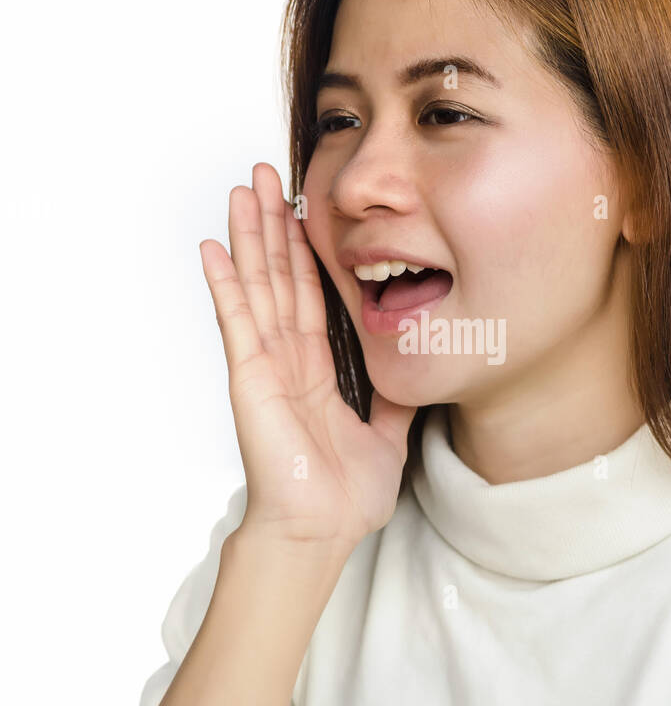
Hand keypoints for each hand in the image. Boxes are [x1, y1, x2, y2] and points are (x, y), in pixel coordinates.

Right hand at [199, 163, 415, 548]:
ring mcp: (266, 365)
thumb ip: (398, 394)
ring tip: (241, 189)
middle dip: (273, 224)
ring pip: (257, 286)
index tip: (305, 207)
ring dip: (249, 236)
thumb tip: (421, 364)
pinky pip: (237, 321)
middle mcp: (288, 358)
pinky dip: (224, 284)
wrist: (322, 531)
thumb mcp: (390, 431)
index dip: (307, 249)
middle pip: (279, 276)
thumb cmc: (345, 495)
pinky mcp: (252, 378)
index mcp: (317, 367)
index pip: (310, 293)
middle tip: (265, 174)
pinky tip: (213, 247)